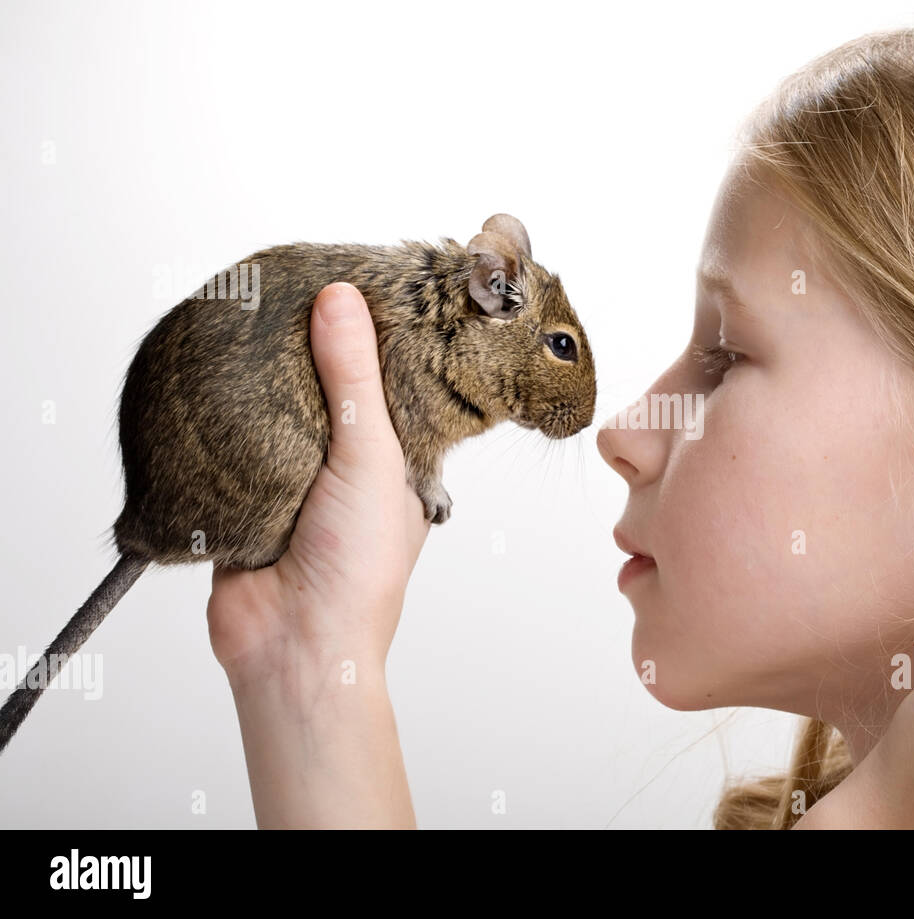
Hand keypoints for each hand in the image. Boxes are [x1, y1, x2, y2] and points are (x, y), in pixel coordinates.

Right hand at [207, 281, 429, 688]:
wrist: (295, 648)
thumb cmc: (359, 570)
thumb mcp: (371, 457)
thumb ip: (354, 380)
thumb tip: (341, 299)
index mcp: (399, 461)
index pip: (390, 383)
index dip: (374, 337)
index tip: (350, 286)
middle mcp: (351, 470)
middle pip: (328, 394)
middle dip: (310, 354)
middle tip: (285, 292)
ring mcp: (298, 485)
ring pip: (278, 417)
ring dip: (263, 387)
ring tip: (245, 323)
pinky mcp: (248, 499)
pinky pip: (234, 449)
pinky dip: (223, 425)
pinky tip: (209, 382)